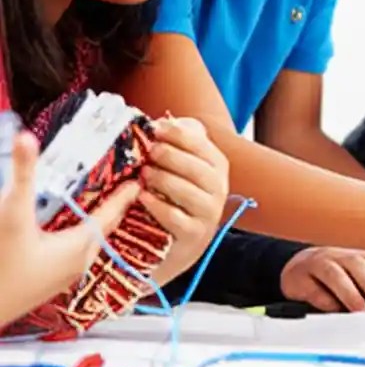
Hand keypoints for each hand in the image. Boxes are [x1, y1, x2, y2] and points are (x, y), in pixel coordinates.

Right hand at [0, 130, 140, 325]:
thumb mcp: (10, 213)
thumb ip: (22, 175)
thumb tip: (27, 137)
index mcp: (78, 246)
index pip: (109, 214)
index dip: (123, 196)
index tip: (138, 181)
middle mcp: (78, 262)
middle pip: (102, 228)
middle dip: (112, 207)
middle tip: (122, 188)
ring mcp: (63, 276)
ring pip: (87, 242)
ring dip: (93, 222)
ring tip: (97, 204)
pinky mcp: (47, 283)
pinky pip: (71, 253)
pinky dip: (76, 236)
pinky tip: (65, 230)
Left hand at [142, 118, 229, 284]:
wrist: (165, 246)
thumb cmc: (167, 199)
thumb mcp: (173, 169)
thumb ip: (175, 144)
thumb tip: (165, 120)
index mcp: (215, 169)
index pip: (204, 146)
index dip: (181, 134)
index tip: (156, 127)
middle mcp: (218, 191)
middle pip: (201, 169)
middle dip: (174, 156)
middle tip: (150, 151)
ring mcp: (208, 215)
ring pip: (192, 193)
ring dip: (166, 180)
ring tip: (144, 175)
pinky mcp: (193, 237)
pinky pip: (179, 219)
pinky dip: (159, 207)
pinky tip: (143, 199)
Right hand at [281, 247, 364, 311]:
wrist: (298, 269)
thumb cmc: (336, 274)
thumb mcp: (360, 275)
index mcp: (358, 252)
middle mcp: (339, 254)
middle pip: (359, 264)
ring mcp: (318, 263)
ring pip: (335, 274)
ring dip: (352, 294)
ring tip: (364, 311)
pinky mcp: (298, 277)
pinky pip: (313, 289)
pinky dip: (325, 301)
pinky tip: (335, 310)